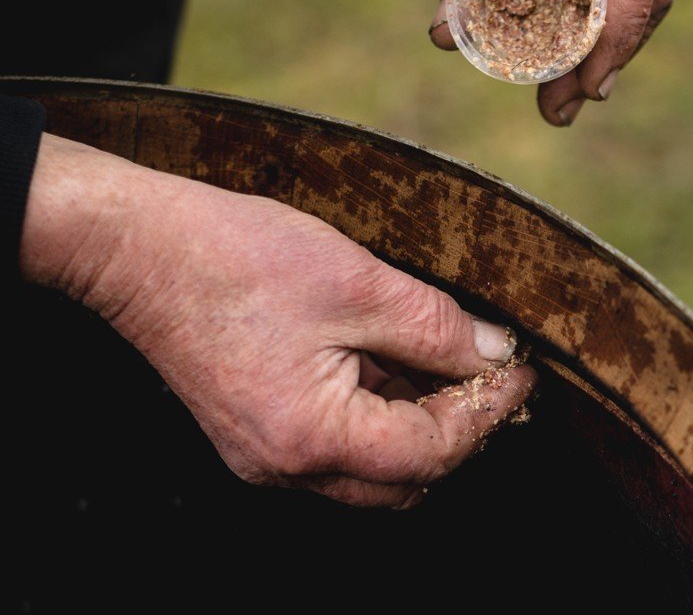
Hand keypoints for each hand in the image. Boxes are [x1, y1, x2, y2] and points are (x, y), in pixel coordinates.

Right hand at [21, 134, 534, 507]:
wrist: (135, 247)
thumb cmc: (233, 258)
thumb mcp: (359, 283)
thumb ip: (438, 328)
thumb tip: (496, 354)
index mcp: (313, 437)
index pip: (432, 452)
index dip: (488, 411)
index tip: (522, 372)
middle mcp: (286, 465)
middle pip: (404, 478)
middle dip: (460, 431)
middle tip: (493, 374)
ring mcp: (266, 454)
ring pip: (373, 466)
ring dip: (420, 423)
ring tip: (449, 359)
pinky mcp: (257, 431)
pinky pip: (338, 443)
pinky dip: (379, 411)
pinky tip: (398, 358)